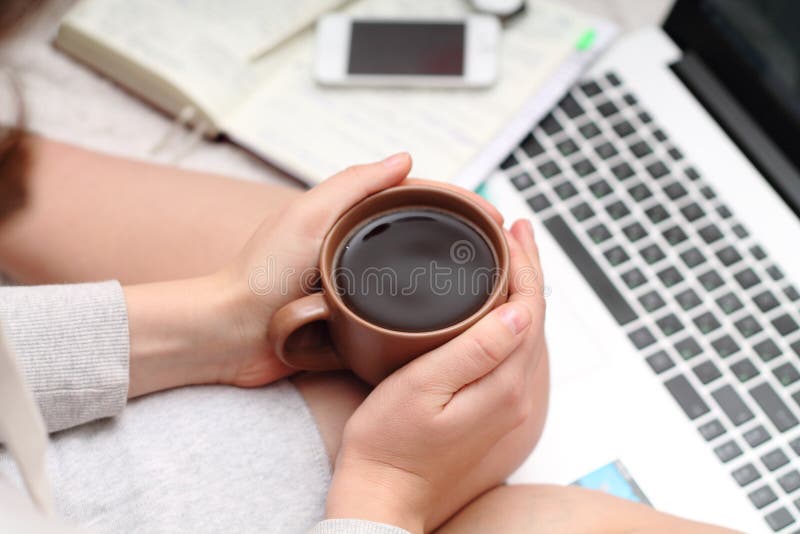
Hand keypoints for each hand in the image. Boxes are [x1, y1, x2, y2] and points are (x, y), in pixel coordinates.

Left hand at [198, 153, 503, 387]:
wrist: (231, 334)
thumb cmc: (259, 275)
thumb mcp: (308, 216)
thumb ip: (354, 185)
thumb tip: (404, 159)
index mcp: (347, 217)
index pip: (413, 199)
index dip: (456, 203)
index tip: (492, 215)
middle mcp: (355, 247)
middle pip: (420, 233)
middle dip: (462, 234)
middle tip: (502, 248)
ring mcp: (357, 285)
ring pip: (413, 271)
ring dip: (449, 270)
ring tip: (489, 279)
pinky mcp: (354, 321)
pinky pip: (398, 310)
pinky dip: (427, 308)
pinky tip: (452, 317)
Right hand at [324, 220, 546, 532]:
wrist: (384, 496)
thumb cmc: (390, 444)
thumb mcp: (424, 388)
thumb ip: (476, 350)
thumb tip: (520, 310)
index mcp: (504, 385)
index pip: (529, 308)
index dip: (525, 263)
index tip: (513, 229)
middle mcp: (516, 396)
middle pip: (535, 318)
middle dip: (529, 270)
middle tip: (514, 232)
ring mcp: (507, 406)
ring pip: (528, 334)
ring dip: (523, 292)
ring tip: (510, 257)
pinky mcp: (494, 412)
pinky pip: (515, 353)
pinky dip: (512, 320)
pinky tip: (498, 307)